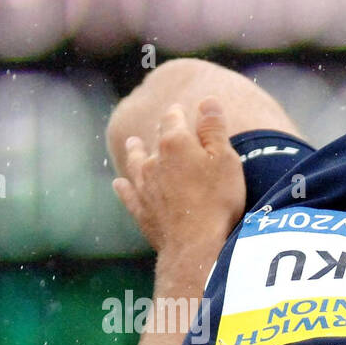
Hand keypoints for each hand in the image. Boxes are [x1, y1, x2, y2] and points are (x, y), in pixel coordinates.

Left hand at [112, 96, 245, 252]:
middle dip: (159, 129)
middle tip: (162, 124)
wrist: (196, 244)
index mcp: (175, 142)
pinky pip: (127, 194)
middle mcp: (154, 160)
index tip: (181, 109)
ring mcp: (144, 186)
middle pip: (153, 138)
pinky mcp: (141, 210)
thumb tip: (207, 99)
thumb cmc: (218, 200)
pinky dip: (123, 187)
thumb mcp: (226, 160)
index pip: (174, 117)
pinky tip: (119, 183)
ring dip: (134, 152)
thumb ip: (214, 128)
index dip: (179, 112)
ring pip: (135, 162)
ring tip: (132, 144)